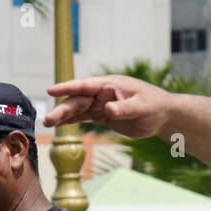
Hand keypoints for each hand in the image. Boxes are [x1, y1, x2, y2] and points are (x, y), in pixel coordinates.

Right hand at [43, 75, 172, 137]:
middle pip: (77, 100)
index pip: (85, 85)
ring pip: (77, 109)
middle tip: (48, 119)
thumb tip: (107, 108)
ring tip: (47, 124)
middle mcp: (102, 93)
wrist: (162, 115)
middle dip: (62, 108)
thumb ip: (125, 108)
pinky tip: (58, 126)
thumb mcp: (142, 106)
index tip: (51, 89)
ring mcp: (101, 104)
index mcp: (110, 85)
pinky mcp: (103, 115)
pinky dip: (71, 121)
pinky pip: (83, 117)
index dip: (67, 87)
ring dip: (63, 116)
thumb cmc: (155, 105)